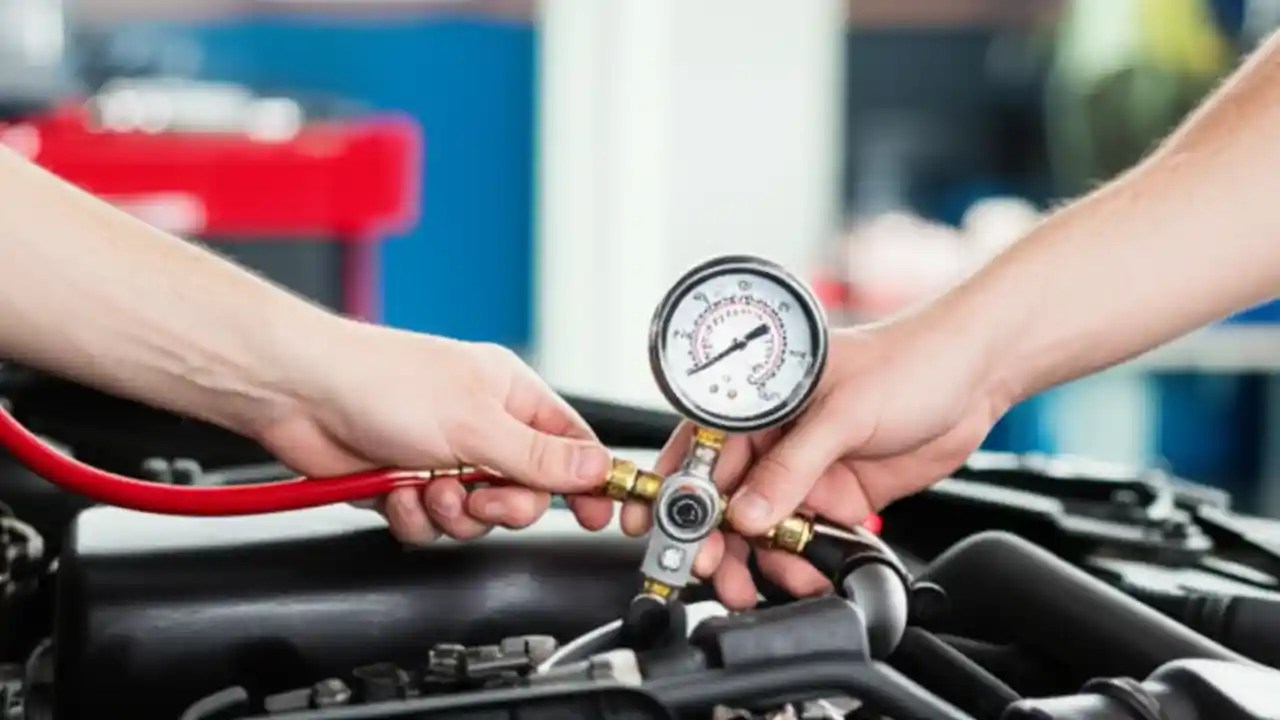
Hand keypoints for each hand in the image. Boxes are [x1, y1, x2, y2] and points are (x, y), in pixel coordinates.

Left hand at [251, 319, 614, 543]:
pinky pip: (433, 525)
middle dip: (502, 504)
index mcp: (510, 397)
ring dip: (452, 513)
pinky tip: (399, 493)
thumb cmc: (382, 382)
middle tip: (483, 495)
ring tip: (428, 488)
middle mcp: (481, 427)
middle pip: (526, 492)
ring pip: (477, 515)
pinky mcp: (408, 484)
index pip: (570, 446)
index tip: (597, 514)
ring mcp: (444, 457)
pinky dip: (416, 518)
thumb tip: (597, 469)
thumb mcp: (477, 425)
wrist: (301, 394)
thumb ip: (540, 457)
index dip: (587, 483)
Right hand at [623, 320, 1008, 608]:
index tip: (653, 525)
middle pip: (722, 494)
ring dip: (751, 558)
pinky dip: (793, 561)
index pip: (700, 445)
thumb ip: (794, 466)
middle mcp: (772, 433)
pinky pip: (798, 536)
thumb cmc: (910, 361)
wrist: (975, 377)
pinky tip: (800, 576)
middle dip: (710, 536)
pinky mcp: (831, 493)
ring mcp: (801, 466)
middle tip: (709, 569)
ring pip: (757, 523)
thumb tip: (749, 513)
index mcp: (759, 396)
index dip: (671, 485)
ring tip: (752, 586)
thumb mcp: (843, 412)